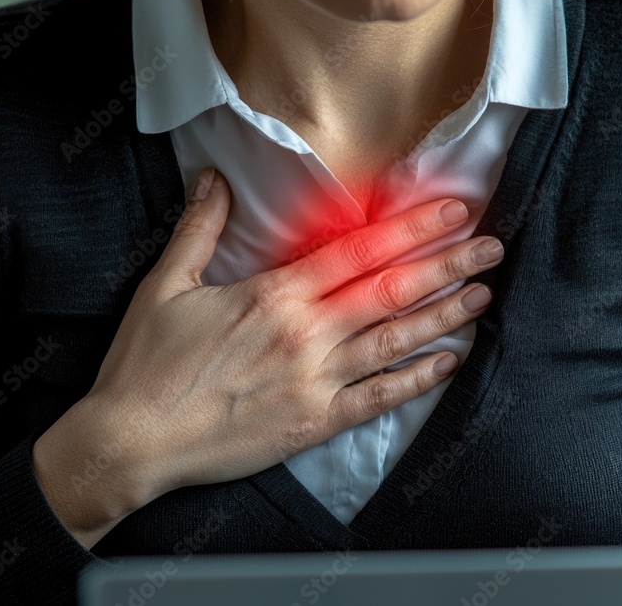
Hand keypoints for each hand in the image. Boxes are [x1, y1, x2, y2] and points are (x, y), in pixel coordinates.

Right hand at [33, 166, 502, 546]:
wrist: (132, 442)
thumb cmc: (146, 365)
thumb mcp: (165, 285)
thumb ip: (199, 229)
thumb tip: (214, 179)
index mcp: (273, 295)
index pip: (359, 250)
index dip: (411, 228)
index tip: (451, 211)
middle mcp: (305, 334)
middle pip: (392, 290)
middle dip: (447, 265)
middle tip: (489, 247)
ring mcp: (315, 381)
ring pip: (395, 340)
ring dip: (444, 316)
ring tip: (482, 295)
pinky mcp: (315, 422)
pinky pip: (379, 398)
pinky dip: (418, 379)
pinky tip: (448, 362)